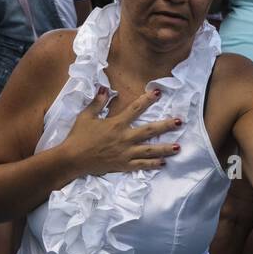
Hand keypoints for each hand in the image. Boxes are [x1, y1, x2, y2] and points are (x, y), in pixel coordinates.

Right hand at [63, 87, 182, 177]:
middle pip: (149, 131)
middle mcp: (124, 138)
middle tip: (180, 122)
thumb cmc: (78, 136)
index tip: (159, 93)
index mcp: (116, 124)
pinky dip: (152, 165)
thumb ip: (98, 102)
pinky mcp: (123, 165)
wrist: (73, 159)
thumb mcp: (86, 116)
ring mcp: (125, 153)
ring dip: (165, 148)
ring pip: (149, 150)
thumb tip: (104, 88)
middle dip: (166, 126)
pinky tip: (163, 163)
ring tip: (178, 147)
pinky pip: (141, 165)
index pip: (135, 109)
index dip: (147, 100)